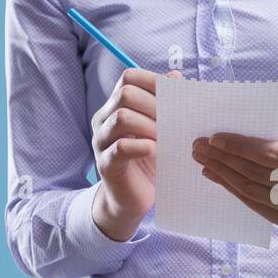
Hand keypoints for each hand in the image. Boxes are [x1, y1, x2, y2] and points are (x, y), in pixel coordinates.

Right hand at [91, 68, 181, 240]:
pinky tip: (155, 152)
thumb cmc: (149, 162)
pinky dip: (142, 147)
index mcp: (115, 107)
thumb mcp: (160, 129)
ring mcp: (101, 143)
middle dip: (154, 104)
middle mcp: (104, 121)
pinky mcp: (105, 164)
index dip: (152, 81)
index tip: (174, 95)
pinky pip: (120, 148)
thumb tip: (176, 78)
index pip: (128, 78)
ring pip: (121, 117)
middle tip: (172, 120)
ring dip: (149, 125)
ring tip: (164, 138)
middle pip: (125, 94)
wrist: (133, 199)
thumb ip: (165, 103)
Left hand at [192, 130, 277, 226]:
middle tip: (199, 146)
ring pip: (247, 189)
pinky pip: (249, 201)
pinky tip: (214, 175)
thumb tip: (240, 139)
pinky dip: (229, 187)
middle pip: (252, 172)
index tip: (215, 138)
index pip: (267, 154)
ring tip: (202, 159)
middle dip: (222, 158)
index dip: (238, 147)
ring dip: (220, 173)